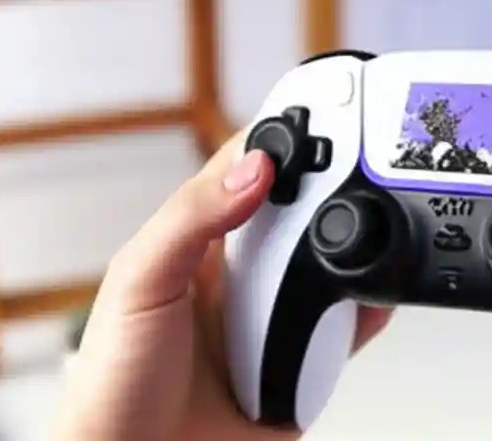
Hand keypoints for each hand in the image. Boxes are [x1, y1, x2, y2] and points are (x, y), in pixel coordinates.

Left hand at [53, 134, 392, 440]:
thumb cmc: (113, 382)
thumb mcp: (138, 282)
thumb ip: (191, 220)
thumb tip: (253, 170)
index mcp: (200, 237)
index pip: (253, 164)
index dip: (289, 135)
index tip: (329, 110)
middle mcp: (243, 270)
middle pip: (305, 208)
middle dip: (336, 185)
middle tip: (363, 168)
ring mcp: (275, 313)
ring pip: (334, 261)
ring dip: (355, 245)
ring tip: (368, 226)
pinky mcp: (303, 359)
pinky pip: (350, 325)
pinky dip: (371, 308)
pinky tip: (377, 293)